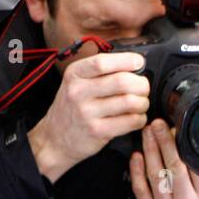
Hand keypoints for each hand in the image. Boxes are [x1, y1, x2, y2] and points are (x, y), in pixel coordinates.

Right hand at [27, 51, 148, 181]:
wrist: (54, 139)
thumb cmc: (72, 107)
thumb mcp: (76, 82)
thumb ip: (100, 71)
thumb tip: (134, 63)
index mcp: (75, 74)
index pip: (102, 62)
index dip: (126, 60)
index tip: (139, 62)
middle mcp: (78, 92)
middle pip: (122, 82)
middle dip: (141, 84)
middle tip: (143, 88)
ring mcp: (87, 113)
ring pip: (130, 102)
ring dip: (143, 102)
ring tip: (140, 104)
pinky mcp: (97, 131)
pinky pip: (130, 121)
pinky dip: (140, 119)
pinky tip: (136, 117)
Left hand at [130, 118, 198, 198]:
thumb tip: (189, 151)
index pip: (194, 164)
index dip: (183, 143)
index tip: (177, 127)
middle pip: (173, 164)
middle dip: (164, 140)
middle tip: (157, 123)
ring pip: (155, 173)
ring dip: (150, 149)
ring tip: (147, 132)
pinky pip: (140, 188)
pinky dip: (137, 170)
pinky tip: (136, 155)